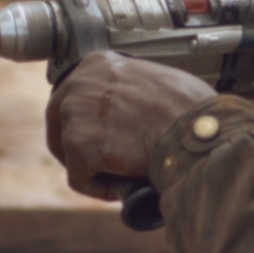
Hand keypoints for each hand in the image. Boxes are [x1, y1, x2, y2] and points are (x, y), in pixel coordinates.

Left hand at [45, 53, 215, 200]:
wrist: (194, 131)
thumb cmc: (189, 109)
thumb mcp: (153, 81)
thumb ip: (129, 91)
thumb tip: (127, 113)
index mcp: (98, 64)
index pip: (75, 95)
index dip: (86, 121)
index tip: (99, 136)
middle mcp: (79, 84)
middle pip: (59, 122)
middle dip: (75, 146)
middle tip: (97, 163)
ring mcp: (75, 115)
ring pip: (71, 153)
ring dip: (92, 168)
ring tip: (121, 175)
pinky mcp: (78, 147)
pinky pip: (79, 178)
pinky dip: (98, 188)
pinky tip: (120, 188)